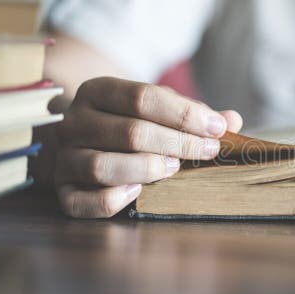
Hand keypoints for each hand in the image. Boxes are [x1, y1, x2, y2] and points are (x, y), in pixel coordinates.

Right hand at [53, 77, 242, 217]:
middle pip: (130, 132)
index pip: (142, 96)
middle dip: (177, 143)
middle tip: (206, 152)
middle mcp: (74, 122)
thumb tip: (232, 120)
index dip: (184, 114)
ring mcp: (64, 158)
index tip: (216, 128)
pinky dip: (112, 200)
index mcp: (97, 91)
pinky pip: (82, 202)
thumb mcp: (158, 110)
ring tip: (174, 169)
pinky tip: (138, 193)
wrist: (81, 142)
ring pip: (103, 166)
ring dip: (147, 169)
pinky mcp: (62, 191)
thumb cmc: (130, 124)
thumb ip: (192, 114)